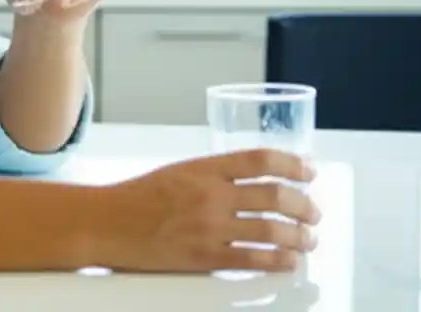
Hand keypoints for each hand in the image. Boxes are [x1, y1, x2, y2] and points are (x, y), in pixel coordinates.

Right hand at [85, 149, 321, 272]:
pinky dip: (278, 260)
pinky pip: (253, 259)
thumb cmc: (138, 197)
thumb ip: (213, 176)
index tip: (309, 172)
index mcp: (204, 168)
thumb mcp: (178, 172)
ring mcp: (209, 227)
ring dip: (300, 236)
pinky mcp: (204, 257)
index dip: (293, 165)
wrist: (106, 223)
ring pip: (272, 230)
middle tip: (314, 213)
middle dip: (305, 206)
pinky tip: (288, 260)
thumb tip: (254, 184)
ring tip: (308, 240)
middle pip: (276, 196)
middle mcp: (211, 194)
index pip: (261, 160)